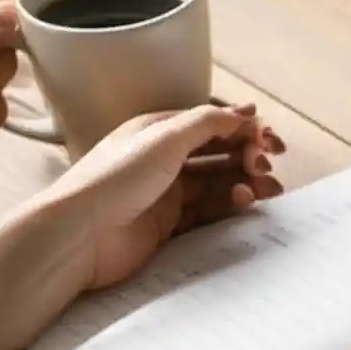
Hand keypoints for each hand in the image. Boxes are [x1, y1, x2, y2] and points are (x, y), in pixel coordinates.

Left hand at [28, 102, 284, 289]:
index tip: (269, 140)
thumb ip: (206, 123)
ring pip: (217, 182)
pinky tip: (244, 201)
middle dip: (248, 155)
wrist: (81, 236)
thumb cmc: (115, 179)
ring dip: (245, 181)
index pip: (209, 123)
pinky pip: (209, 211)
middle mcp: (163, 158)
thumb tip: (242, 113)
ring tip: (266, 188)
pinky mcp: (169, 225)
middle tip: (266, 165)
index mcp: (158, 130)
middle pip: (217, 153)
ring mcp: (166, 193)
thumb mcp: (163, 138)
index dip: (242, 129)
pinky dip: (230, 205)